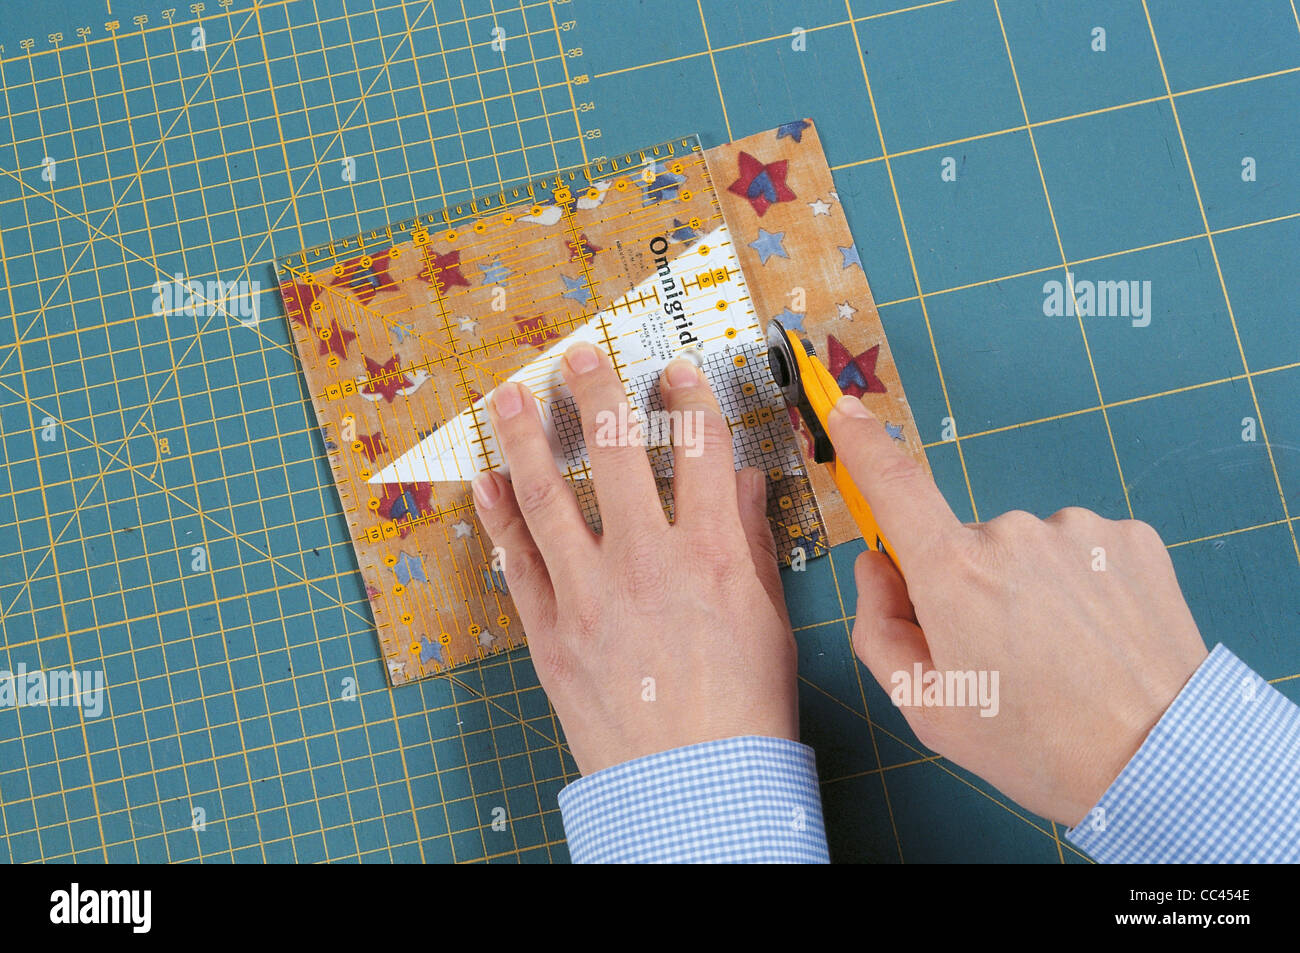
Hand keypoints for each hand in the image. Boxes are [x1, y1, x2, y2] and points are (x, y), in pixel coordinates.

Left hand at [471, 342, 796, 774]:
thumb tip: (745, 482)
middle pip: (613, 452)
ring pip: (546, 495)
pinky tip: (484, 483)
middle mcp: (647, 560)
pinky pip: (515, 563)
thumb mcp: (768, 620)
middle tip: (577, 354)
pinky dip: (497, 519)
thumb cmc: (744, 709)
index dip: (688, 398)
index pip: (700, 450)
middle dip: (595, 392)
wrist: (693, 790)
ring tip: (508, 395)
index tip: (674, 370)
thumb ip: (752, 542)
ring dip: (524, 438)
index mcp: (712, 554)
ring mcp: (590, 595)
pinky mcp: (550, 634)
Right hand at [827, 396, 1208, 826]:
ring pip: (1028, 548)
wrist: (1160, 762)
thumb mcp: (926, 708)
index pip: (893, 486)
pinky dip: (1080, 584)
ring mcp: (1077, 530)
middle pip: (966, 543)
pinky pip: (1080, 550)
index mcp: (954, 574)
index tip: (845, 409)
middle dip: (970, 584)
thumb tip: (876, 563)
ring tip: (1063, 655)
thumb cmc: (1033, 747)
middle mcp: (1012, 533)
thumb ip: (878, 627)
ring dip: (1032, 586)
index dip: (862, 444)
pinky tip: (1098, 636)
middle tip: (1004, 655)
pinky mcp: (1131, 538)